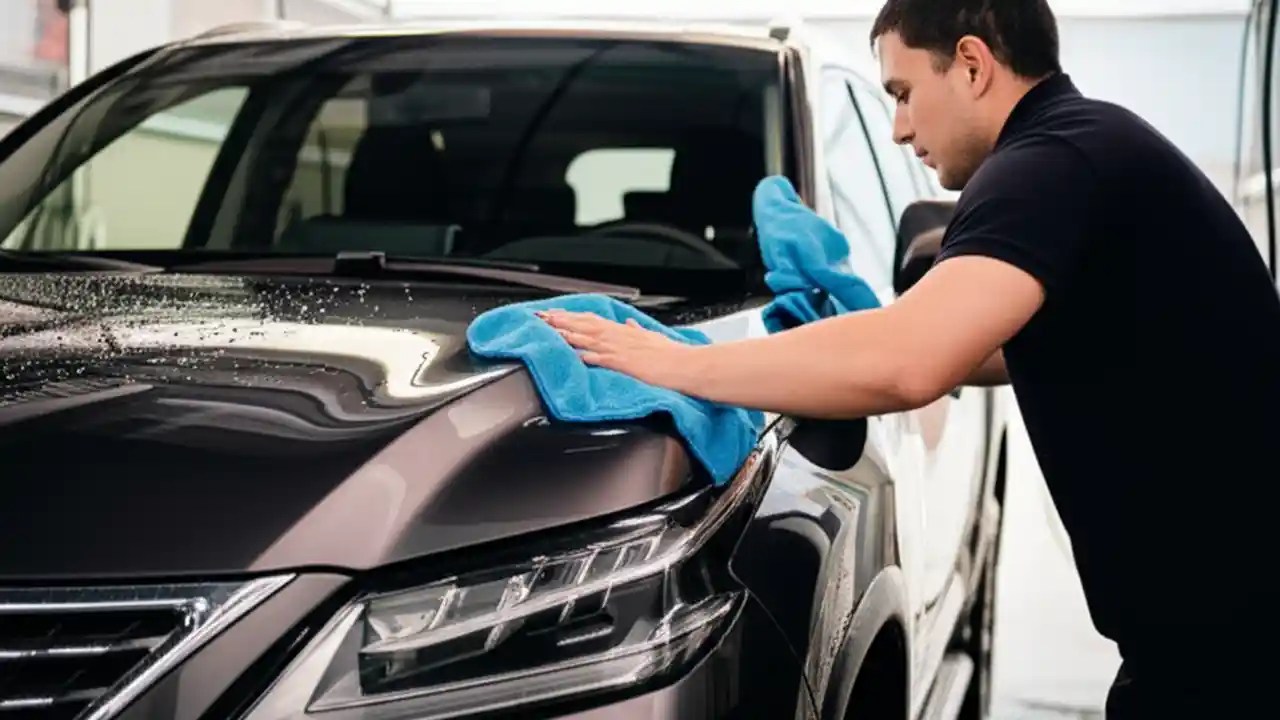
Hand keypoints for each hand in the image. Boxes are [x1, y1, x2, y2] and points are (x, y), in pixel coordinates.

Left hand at [537, 309, 697, 389]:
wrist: (686, 365)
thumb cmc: (673, 356)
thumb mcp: (653, 338)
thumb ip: (638, 331)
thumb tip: (629, 324)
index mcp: (624, 332)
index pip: (592, 320)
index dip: (572, 316)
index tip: (555, 314)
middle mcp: (619, 337)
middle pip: (585, 325)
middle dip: (562, 320)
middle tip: (542, 317)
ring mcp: (622, 349)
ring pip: (589, 337)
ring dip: (568, 333)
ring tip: (550, 330)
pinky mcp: (626, 363)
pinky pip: (603, 358)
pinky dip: (589, 355)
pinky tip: (576, 354)